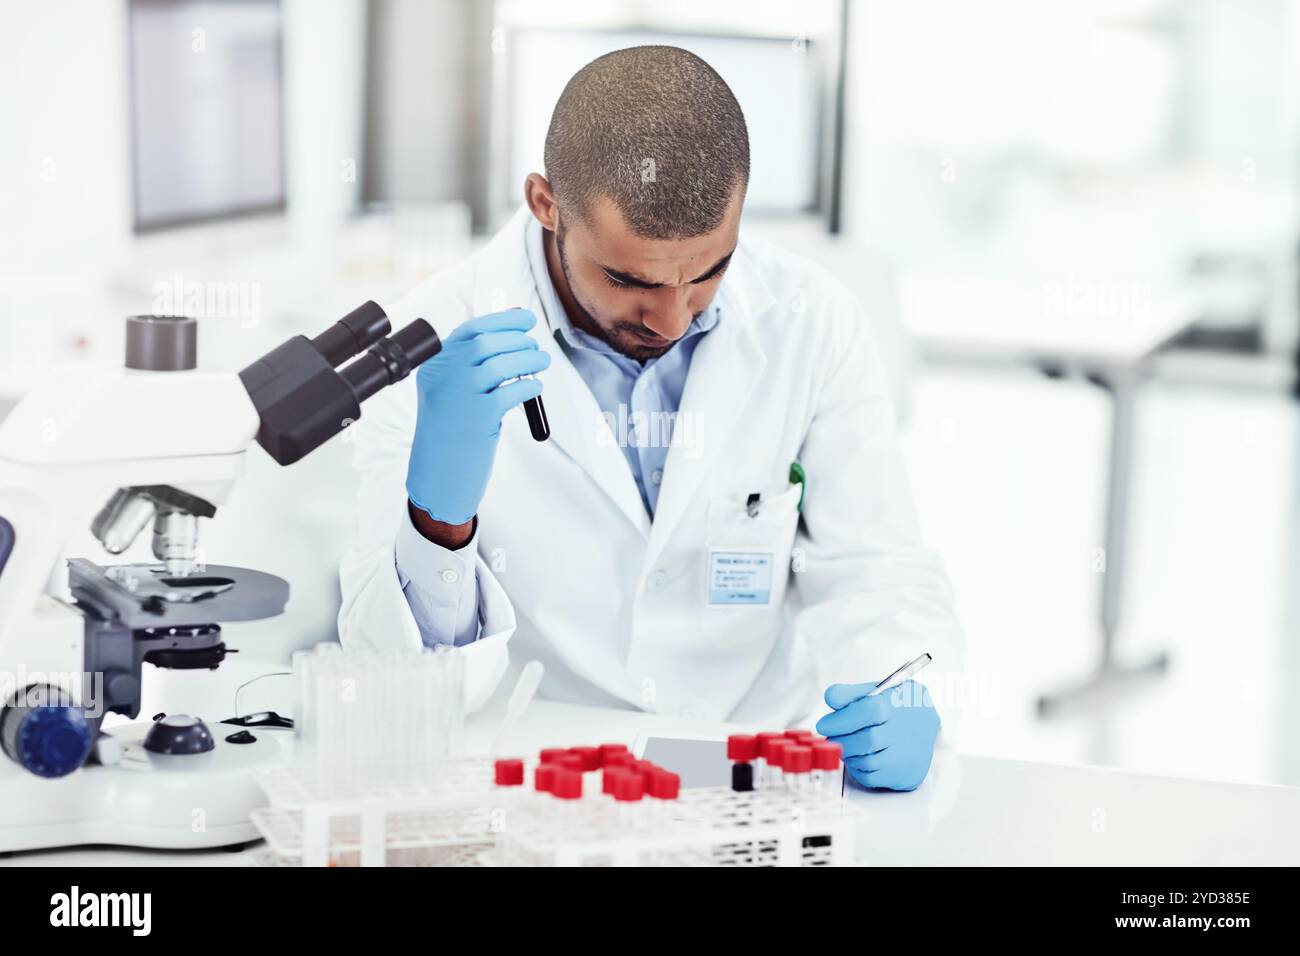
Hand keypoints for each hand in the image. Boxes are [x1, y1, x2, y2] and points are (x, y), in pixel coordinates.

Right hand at [406, 308, 548, 524]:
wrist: (438, 474)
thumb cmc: (452, 432)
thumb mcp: (453, 392)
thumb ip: (474, 366)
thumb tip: (515, 337)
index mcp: (435, 365)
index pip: (471, 329)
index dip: (503, 320)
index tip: (526, 319)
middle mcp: (443, 376)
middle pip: (487, 343)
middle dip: (518, 340)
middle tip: (536, 349)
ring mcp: (458, 395)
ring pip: (500, 364)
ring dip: (529, 360)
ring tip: (542, 363)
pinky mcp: (477, 416)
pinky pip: (511, 392)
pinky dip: (528, 387)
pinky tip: (534, 390)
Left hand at [815, 679, 939, 790]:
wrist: (926, 725)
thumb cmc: (896, 707)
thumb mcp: (878, 691)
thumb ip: (853, 693)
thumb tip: (831, 697)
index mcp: (897, 704)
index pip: (868, 711)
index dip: (842, 719)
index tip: (824, 724)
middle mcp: (904, 732)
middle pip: (866, 740)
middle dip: (841, 739)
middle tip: (831, 735)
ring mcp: (905, 755)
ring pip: (866, 761)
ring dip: (848, 753)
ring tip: (846, 743)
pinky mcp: (902, 775)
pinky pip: (870, 777)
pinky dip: (857, 768)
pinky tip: (858, 756)